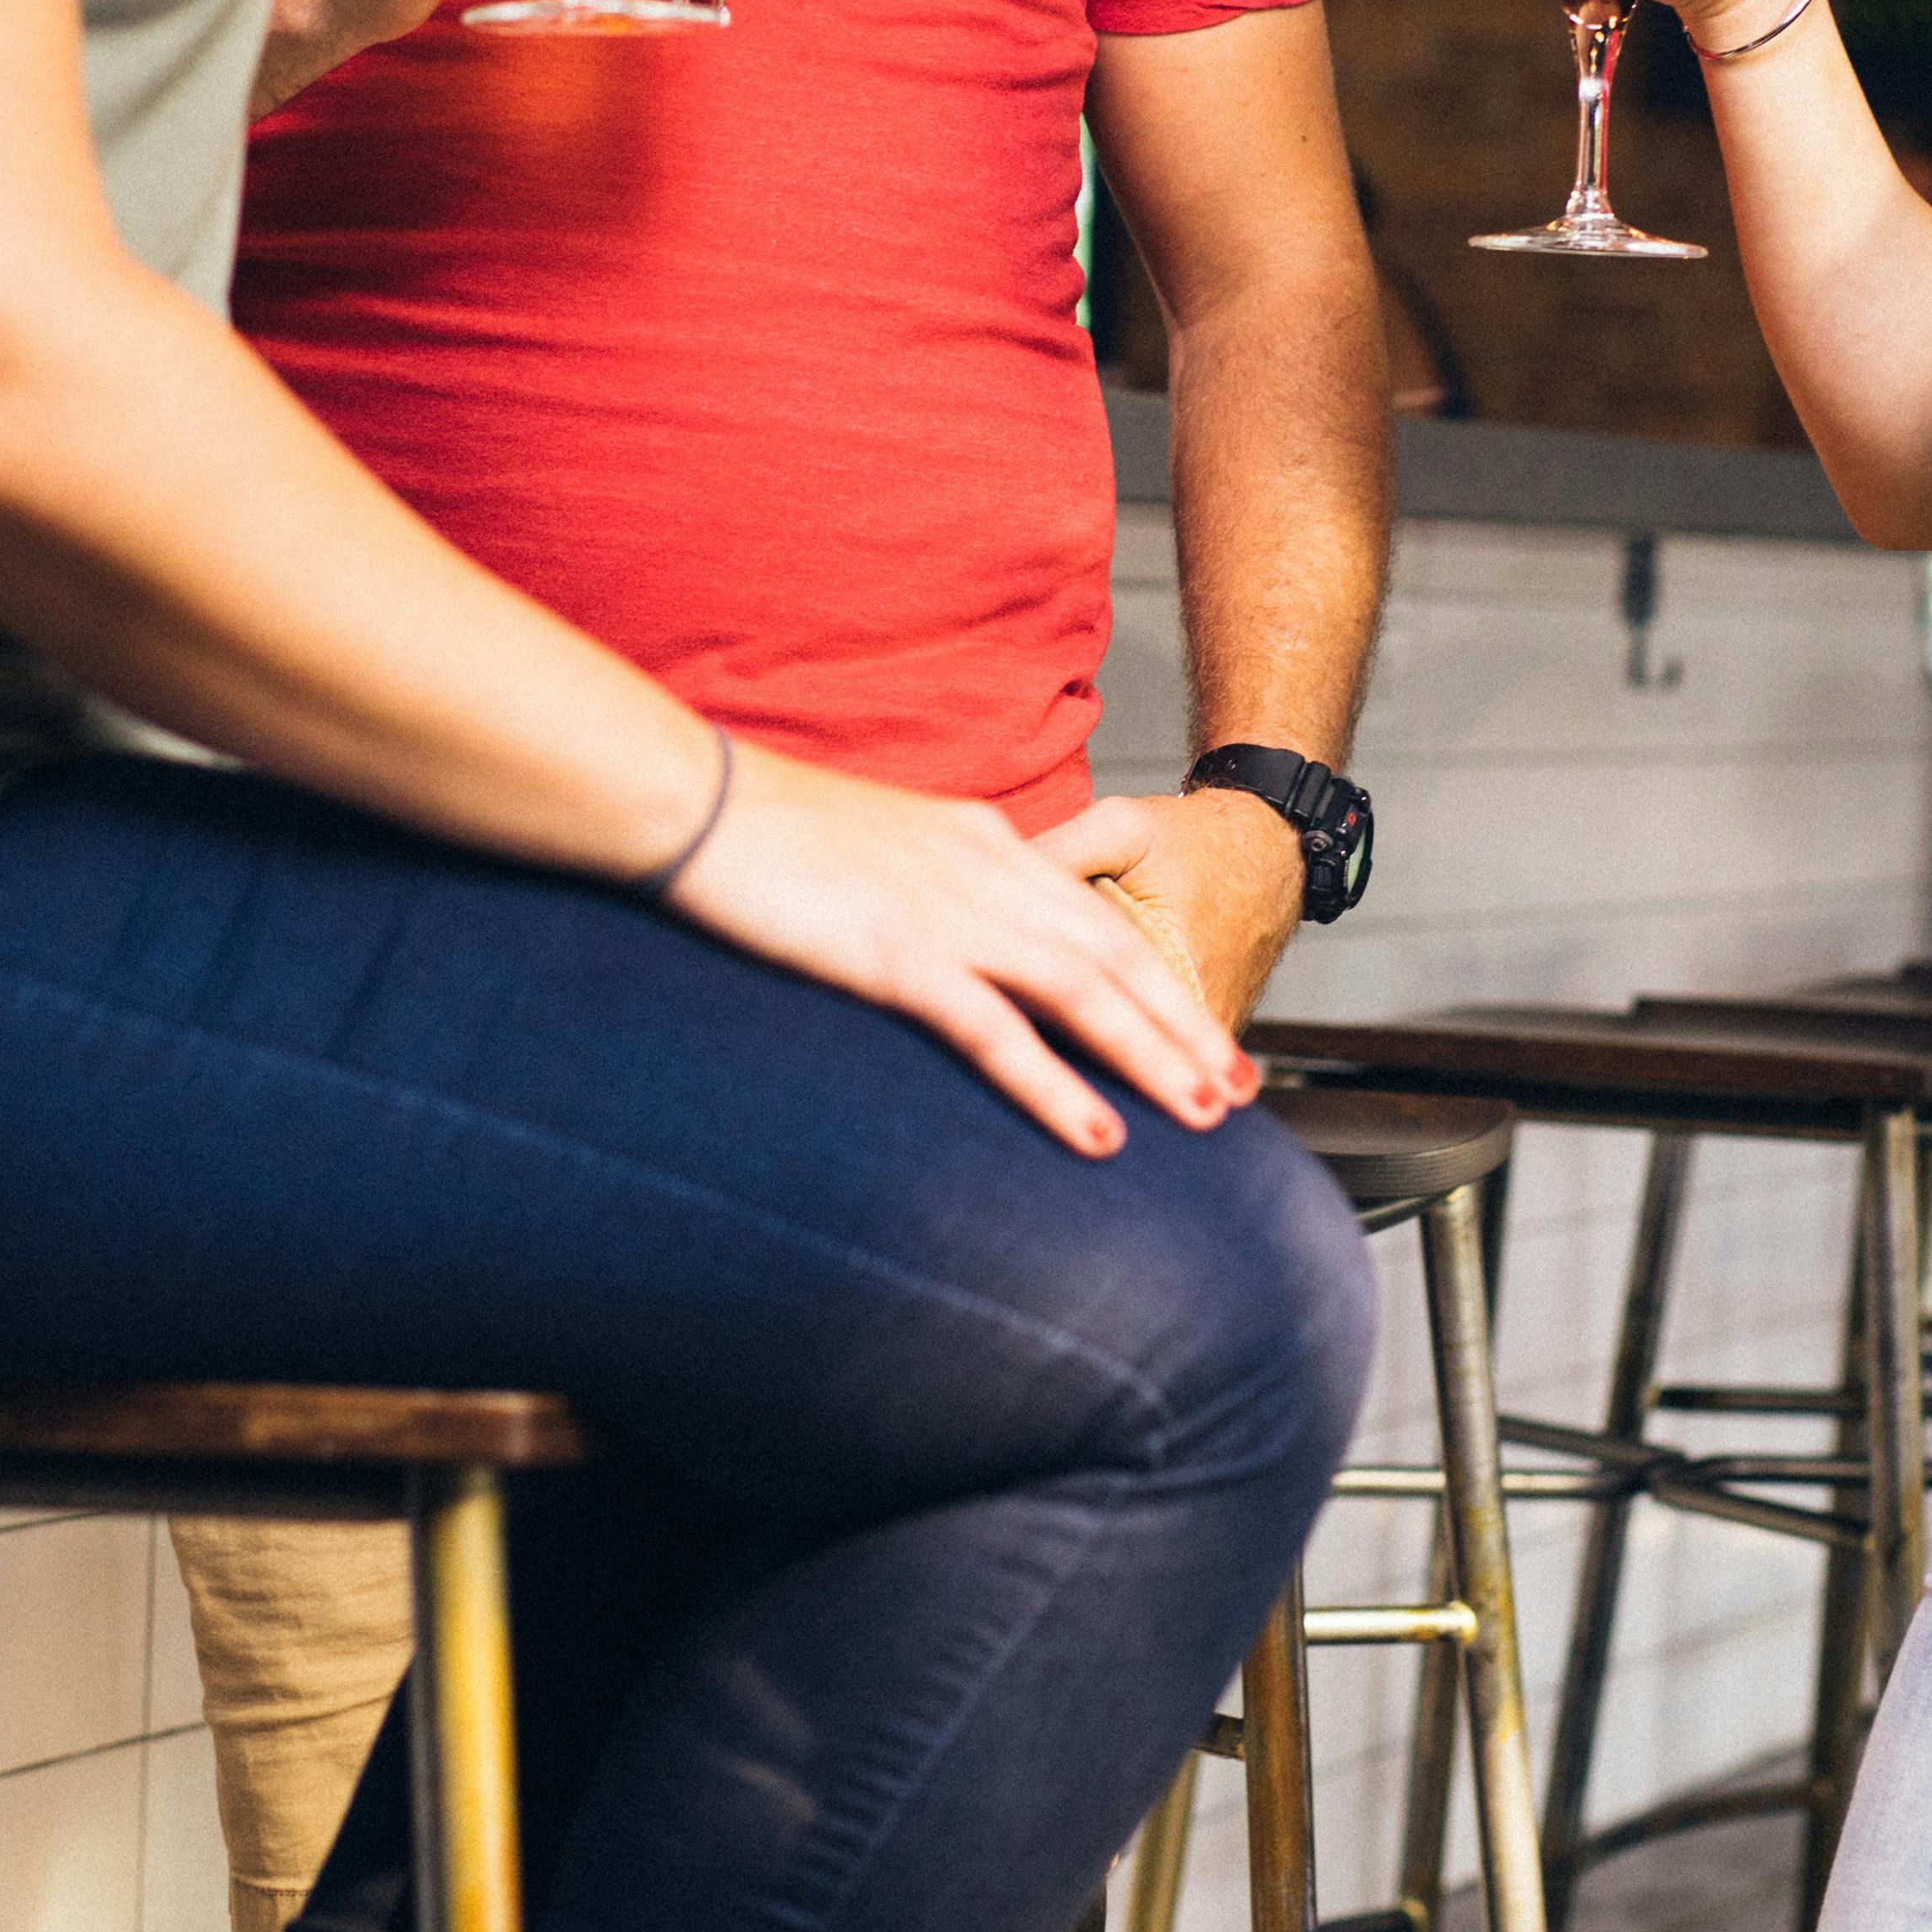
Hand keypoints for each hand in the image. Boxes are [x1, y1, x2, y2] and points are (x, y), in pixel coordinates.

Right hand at [665, 747, 1265, 1158]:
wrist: (689, 798)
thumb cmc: (761, 832)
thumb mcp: (872, 854)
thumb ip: (925, 895)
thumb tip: (948, 951)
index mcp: (981, 843)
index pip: (1096, 920)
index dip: (1161, 983)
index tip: (1207, 1038)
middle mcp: (983, 871)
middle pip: (1113, 956)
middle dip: (1185, 1026)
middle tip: (1241, 1091)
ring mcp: (943, 912)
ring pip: (1080, 991)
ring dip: (1150, 1057)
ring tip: (1203, 1116)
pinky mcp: (894, 953)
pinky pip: (995, 1030)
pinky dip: (1054, 1084)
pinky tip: (1098, 1133)